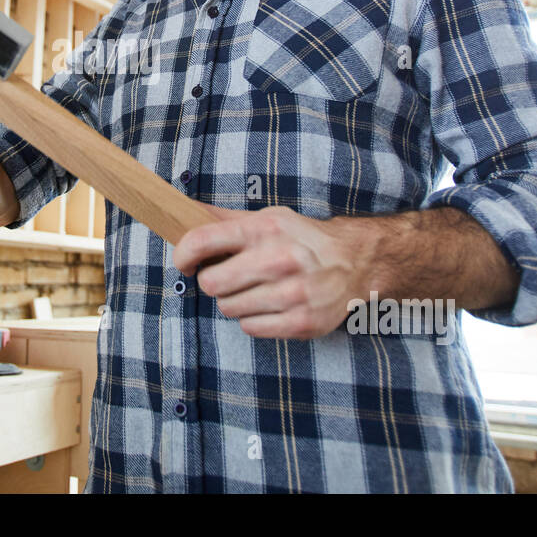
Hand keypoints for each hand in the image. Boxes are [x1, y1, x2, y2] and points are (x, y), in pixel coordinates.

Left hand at [172, 206, 374, 339]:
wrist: (354, 262)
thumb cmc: (301, 239)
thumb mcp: (267, 218)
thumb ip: (224, 218)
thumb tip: (183, 208)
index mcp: (264, 229)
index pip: (202, 241)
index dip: (183, 255)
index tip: (186, 263)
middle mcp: (278, 259)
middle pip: (211, 283)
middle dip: (214, 282)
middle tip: (228, 278)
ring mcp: (291, 293)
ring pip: (229, 308)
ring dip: (235, 302)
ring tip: (255, 290)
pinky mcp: (301, 321)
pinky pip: (249, 328)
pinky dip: (253, 320)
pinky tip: (269, 306)